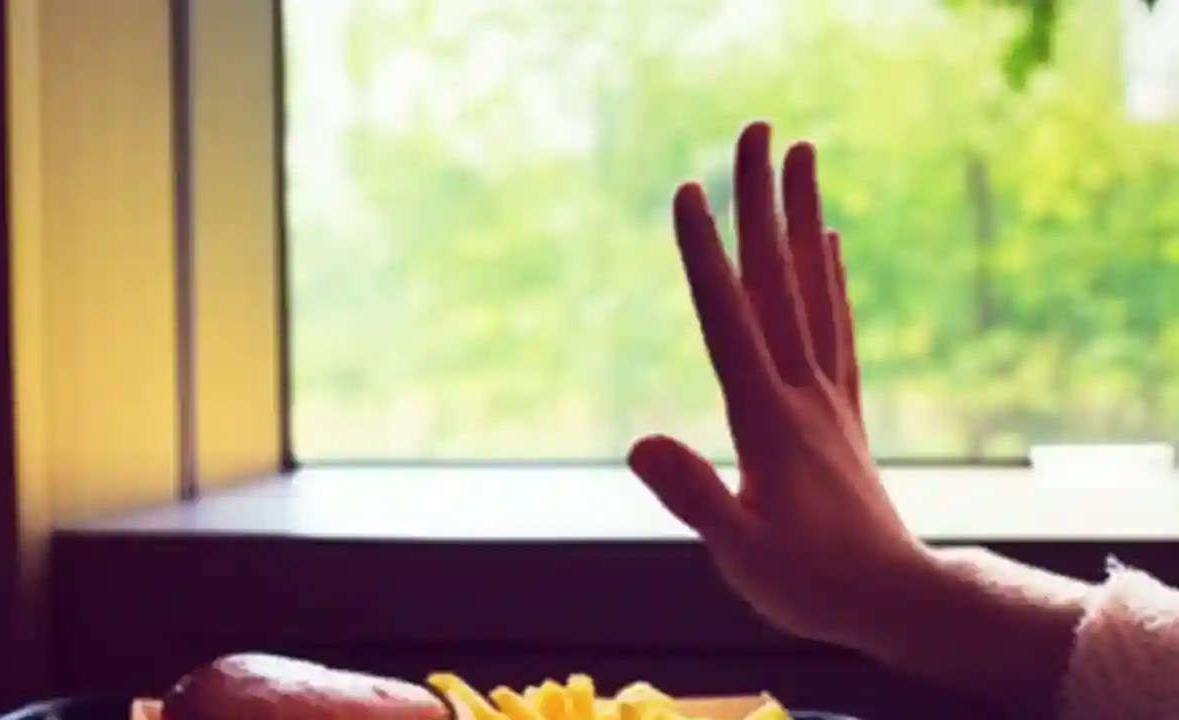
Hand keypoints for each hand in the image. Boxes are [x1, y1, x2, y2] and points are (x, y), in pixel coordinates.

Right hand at [628, 122, 933, 649]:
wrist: (894, 601)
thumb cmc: (809, 584)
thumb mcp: (740, 554)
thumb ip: (693, 496)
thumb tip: (639, 442)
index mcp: (768, 418)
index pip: (728, 320)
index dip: (705, 255)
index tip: (691, 189)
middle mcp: (802, 392)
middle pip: (777, 280)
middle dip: (764, 201)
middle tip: (759, 128)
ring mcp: (827, 398)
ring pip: (813, 290)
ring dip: (803, 218)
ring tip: (804, 158)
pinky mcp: (841, 413)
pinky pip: (837, 329)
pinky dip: (830, 279)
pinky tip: (826, 245)